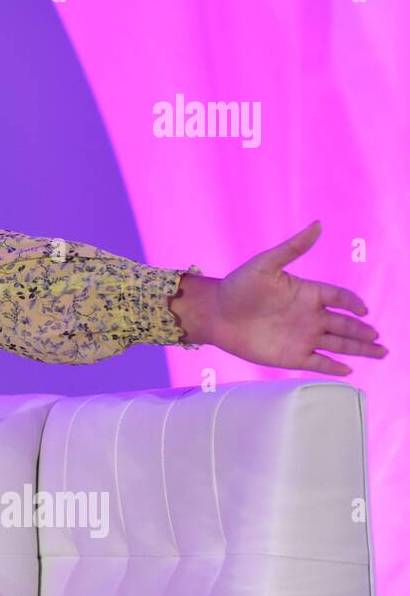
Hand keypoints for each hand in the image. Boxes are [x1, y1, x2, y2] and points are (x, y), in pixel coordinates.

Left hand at [203, 220, 387, 376]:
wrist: (214, 313)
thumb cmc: (238, 286)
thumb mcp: (265, 264)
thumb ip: (293, 247)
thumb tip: (317, 224)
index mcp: (308, 293)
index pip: (339, 297)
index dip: (353, 303)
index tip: (362, 310)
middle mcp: (310, 316)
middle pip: (345, 324)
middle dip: (364, 332)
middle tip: (379, 338)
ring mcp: (303, 337)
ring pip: (339, 344)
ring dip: (360, 349)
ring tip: (381, 352)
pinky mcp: (291, 356)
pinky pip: (318, 362)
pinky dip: (333, 367)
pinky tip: (348, 370)